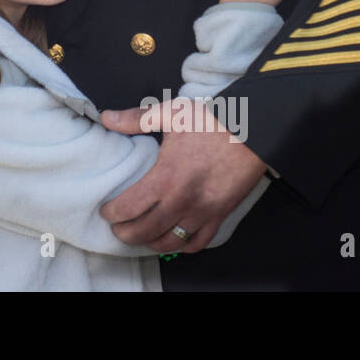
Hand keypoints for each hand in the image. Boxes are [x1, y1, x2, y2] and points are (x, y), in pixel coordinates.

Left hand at [100, 100, 266, 252]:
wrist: (254, 131)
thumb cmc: (212, 122)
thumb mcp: (171, 114)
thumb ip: (136, 119)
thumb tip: (107, 117)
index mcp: (166, 178)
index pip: (129, 207)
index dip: (112, 213)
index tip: (106, 211)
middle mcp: (182, 201)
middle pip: (145, 232)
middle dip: (126, 233)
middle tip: (117, 228)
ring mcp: (202, 212)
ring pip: (170, 243)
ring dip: (151, 243)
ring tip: (140, 235)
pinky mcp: (220, 216)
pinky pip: (199, 242)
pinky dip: (182, 246)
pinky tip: (172, 239)